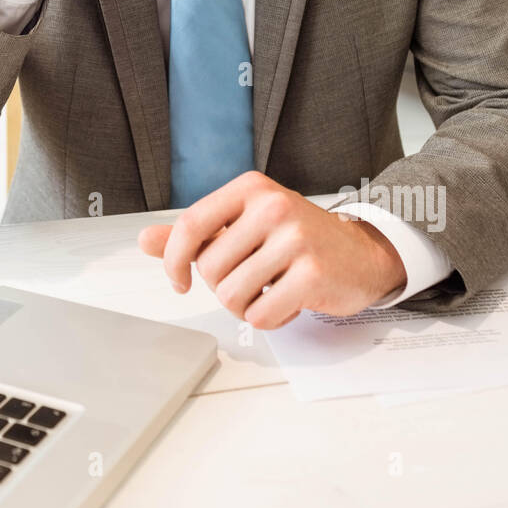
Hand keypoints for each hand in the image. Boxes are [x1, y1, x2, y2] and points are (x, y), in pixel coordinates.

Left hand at [138, 171, 407, 327]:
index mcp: (250, 188)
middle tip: (253, 278)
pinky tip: (288, 302)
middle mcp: (272, 206)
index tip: (177, 280)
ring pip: (232, 296)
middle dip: (223, 286)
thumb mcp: (246, 224)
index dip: (174, 259)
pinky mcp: (313, 274)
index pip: (191, 224)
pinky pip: (261, 315)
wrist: (362, 254)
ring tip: (270, 289)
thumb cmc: (297, 239)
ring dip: (246, 305)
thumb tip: (144, 240)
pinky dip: (270, 319)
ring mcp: (295, 238)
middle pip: (210, 269)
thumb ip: (197, 233)